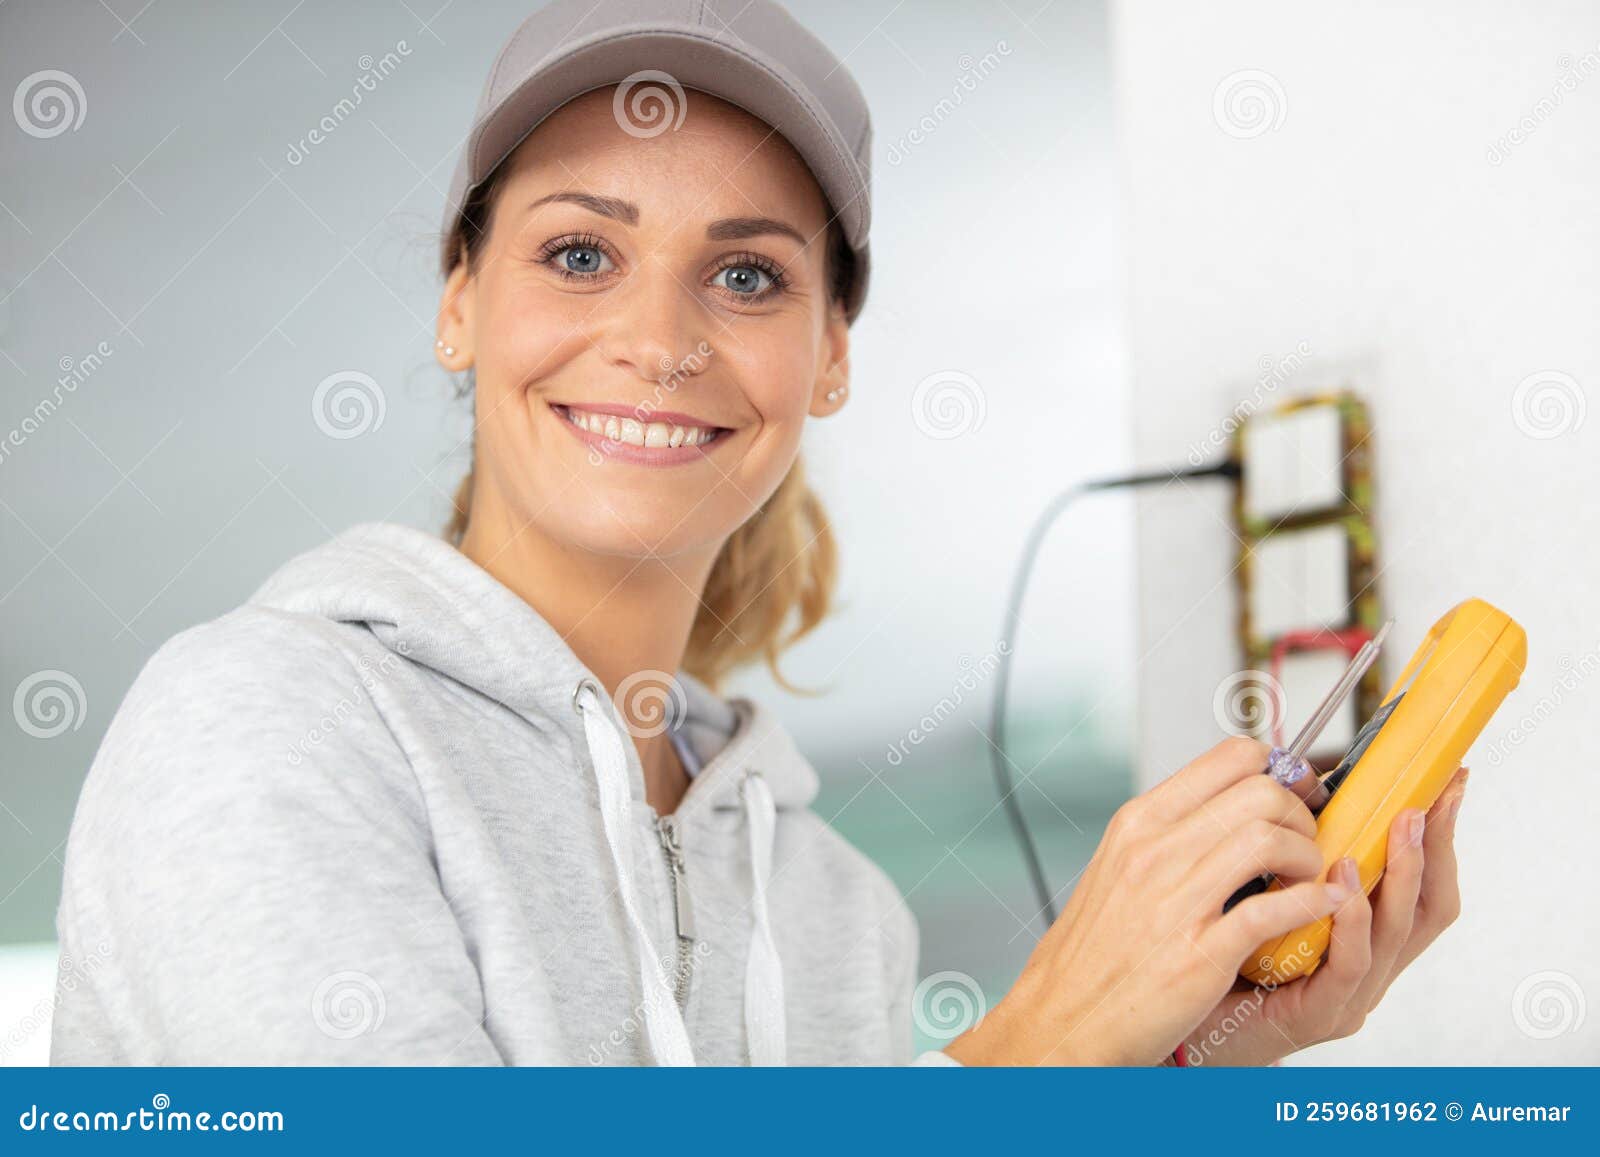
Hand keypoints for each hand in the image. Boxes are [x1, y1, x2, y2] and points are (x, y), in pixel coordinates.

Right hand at [945, 737, 1355, 1065]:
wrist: (1062, 1017)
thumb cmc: (1091, 952)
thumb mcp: (1117, 866)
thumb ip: (1169, 834)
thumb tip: (1227, 810)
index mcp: (1139, 823)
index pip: (1230, 757)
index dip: (1280, 769)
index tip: (1296, 792)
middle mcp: (1155, 851)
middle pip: (1260, 792)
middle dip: (1301, 814)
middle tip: (1305, 842)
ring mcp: (1175, 900)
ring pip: (1270, 839)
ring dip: (1307, 857)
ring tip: (1305, 878)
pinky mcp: (1200, 953)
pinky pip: (1273, 909)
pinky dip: (1311, 903)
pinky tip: (1319, 907)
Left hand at [1179, 766, 1469, 1065]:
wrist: (1180, 1025)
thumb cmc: (1218, 954)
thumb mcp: (1263, 890)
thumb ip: (1292, 851)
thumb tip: (1303, 780)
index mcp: (1358, 932)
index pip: (1415, 880)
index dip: (1435, 833)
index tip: (1444, 781)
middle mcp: (1365, 963)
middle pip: (1426, 906)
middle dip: (1436, 846)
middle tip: (1435, 796)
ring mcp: (1349, 993)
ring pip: (1396, 932)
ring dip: (1402, 873)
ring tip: (1401, 824)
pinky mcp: (1320, 1014)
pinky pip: (1349, 966)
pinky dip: (1352, 923)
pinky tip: (1346, 886)